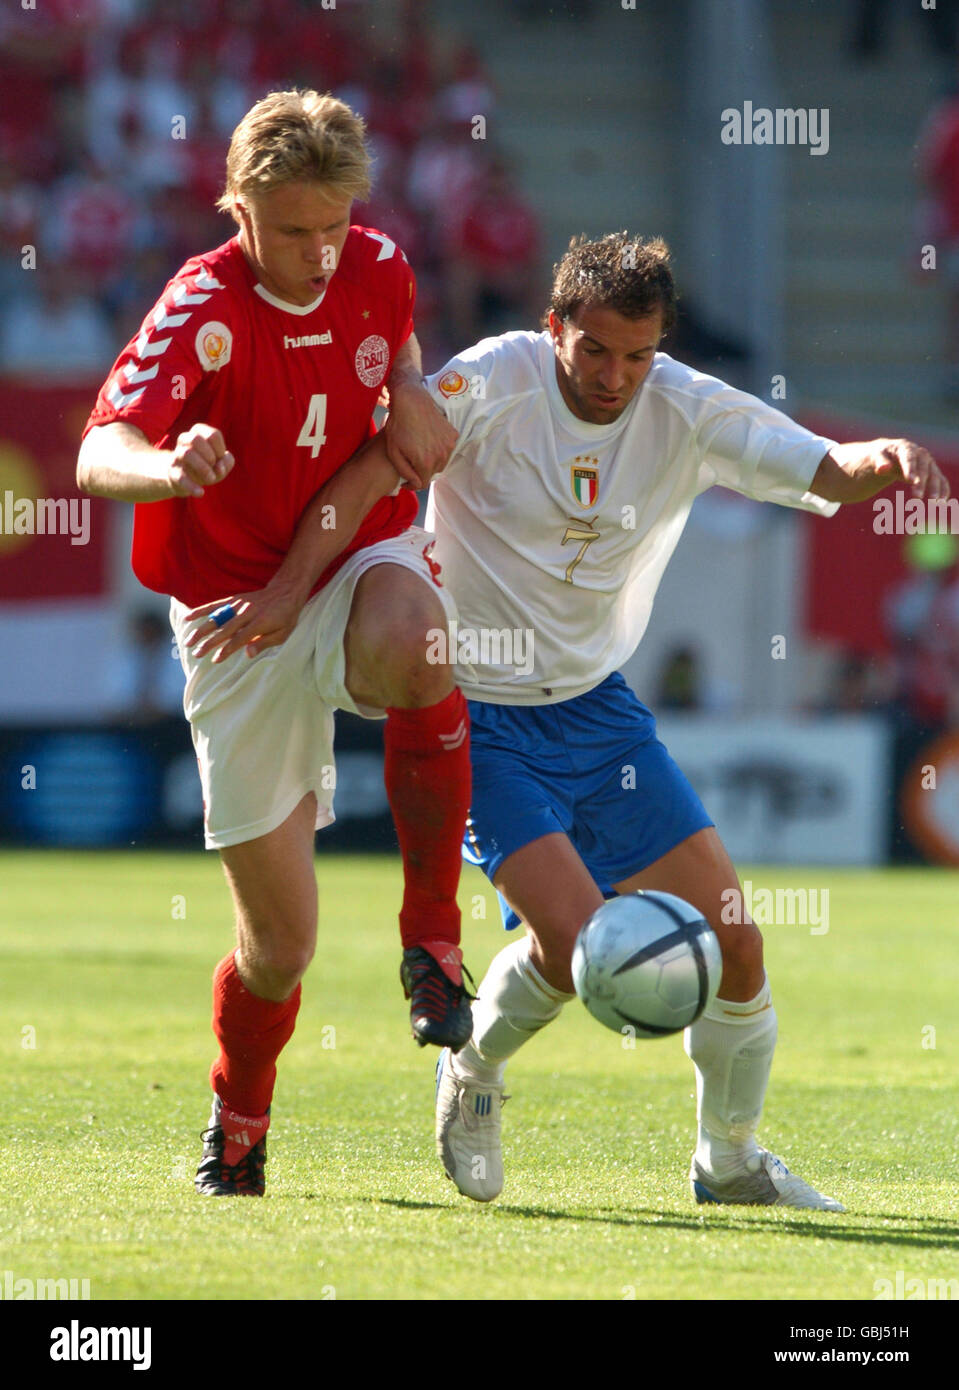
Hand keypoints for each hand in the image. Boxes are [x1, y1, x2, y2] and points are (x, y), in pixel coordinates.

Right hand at [165, 423, 234, 497]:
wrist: (182, 479)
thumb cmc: (205, 466)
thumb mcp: (220, 463)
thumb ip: (227, 462)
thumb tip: (220, 468)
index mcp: (198, 432)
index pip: (213, 435)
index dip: (220, 450)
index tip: (219, 459)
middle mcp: (185, 440)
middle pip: (196, 439)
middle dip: (210, 455)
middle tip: (213, 465)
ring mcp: (177, 455)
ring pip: (187, 454)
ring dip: (203, 468)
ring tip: (211, 479)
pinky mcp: (172, 472)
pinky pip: (180, 477)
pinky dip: (192, 486)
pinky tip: (201, 493)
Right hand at [184, 579, 305, 661]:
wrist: (286, 591)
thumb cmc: (285, 617)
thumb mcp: (282, 634)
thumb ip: (264, 643)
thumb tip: (247, 654)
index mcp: (259, 623)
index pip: (239, 639)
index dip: (226, 650)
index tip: (215, 660)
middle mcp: (247, 613)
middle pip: (224, 630)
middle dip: (209, 643)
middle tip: (196, 654)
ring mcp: (239, 605)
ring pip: (216, 618)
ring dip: (201, 629)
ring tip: (188, 641)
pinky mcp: (234, 599)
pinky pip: (215, 605)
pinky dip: (201, 610)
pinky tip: (188, 617)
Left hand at [381, 381, 458, 488]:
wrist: (411, 401)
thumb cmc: (398, 425)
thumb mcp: (394, 452)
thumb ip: (405, 471)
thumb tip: (417, 483)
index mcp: (425, 462)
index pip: (423, 484)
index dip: (413, 484)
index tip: (405, 480)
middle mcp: (440, 456)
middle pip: (432, 473)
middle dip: (422, 471)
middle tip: (411, 461)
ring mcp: (449, 445)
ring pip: (441, 462)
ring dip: (432, 461)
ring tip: (419, 451)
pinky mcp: (453, 435)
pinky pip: (447, 449)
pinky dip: (439, 449)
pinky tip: (428, 441)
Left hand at [833, 438, 949, 503]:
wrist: (887, 456)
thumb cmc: (879, 456)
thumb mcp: (874, 457)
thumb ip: (879, 462)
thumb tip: (882, 469)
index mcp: (904, 448)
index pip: (908, 458)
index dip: (910, 469)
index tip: (911, 481)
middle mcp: (919, 454)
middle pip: (923, 468)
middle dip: (921, 483)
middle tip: (916, 497)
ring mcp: (927, 463)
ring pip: (934, 475)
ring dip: (935, 488)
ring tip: (934, 503)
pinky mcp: (931, 473)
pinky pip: (940, 480)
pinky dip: (943, 490)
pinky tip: (942, 501)